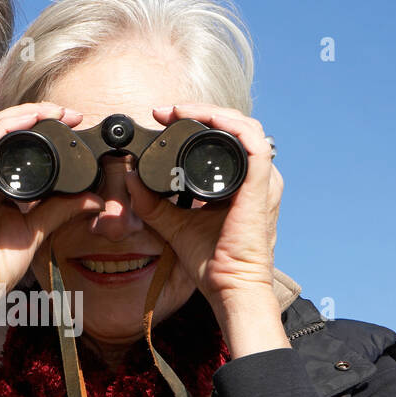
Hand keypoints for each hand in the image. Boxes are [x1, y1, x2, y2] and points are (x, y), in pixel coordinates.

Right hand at [0, 103, 104, 349]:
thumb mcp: (35, 233)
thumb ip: (60, 212)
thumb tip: (92, 198)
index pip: (13, 142)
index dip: (40, 126)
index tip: (73, 123)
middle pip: (2, 129)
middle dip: (36, 113)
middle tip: (69, 113)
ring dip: (24, 114)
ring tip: (54, 110)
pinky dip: (6, 128)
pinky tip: (28, 120)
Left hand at [128, 104, 288, 355]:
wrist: (229, 285)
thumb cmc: (212, 261)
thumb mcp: (174, 224)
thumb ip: (153, 203)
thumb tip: (131, 179)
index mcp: (241, 182)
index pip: (224, 137)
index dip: (196, 120)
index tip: (163, 118)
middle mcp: (256, 176)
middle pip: (234, 125)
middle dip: (199, 111)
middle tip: (165, 111)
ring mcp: (263, 179)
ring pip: (244, 125)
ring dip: (211, 112)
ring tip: (179, 111)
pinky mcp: (263, 184)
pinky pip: (253, 141)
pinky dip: (229, 124)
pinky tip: (204, 120)